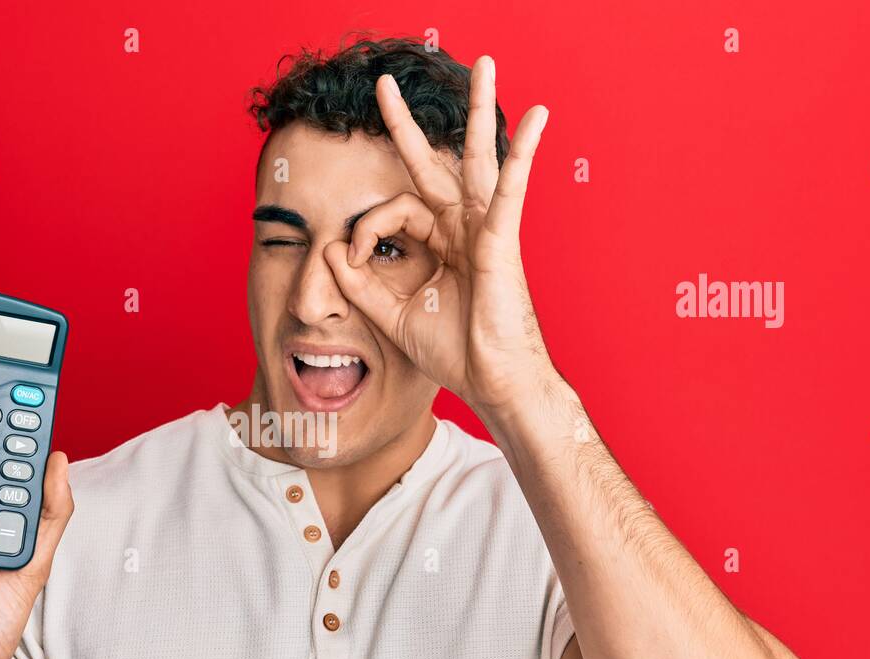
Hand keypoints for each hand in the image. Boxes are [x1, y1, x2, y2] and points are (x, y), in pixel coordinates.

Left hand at [322, 55, 554, 412]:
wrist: (491, 381)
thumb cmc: (455, 350)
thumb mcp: (392, 315)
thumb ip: (360, 283)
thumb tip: (333, 248)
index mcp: (438, 243)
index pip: (394, 210)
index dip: (366, 226)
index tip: (353, 257)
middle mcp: (462, 229)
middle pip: (436, 163)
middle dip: (409, 123)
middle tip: (384, 84)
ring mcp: (485, 231)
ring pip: (478, 160)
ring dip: (480, 111)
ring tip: (486, 66)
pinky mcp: (502, 242)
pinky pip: (509, 191)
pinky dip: (521, 154)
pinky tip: (536, 119)